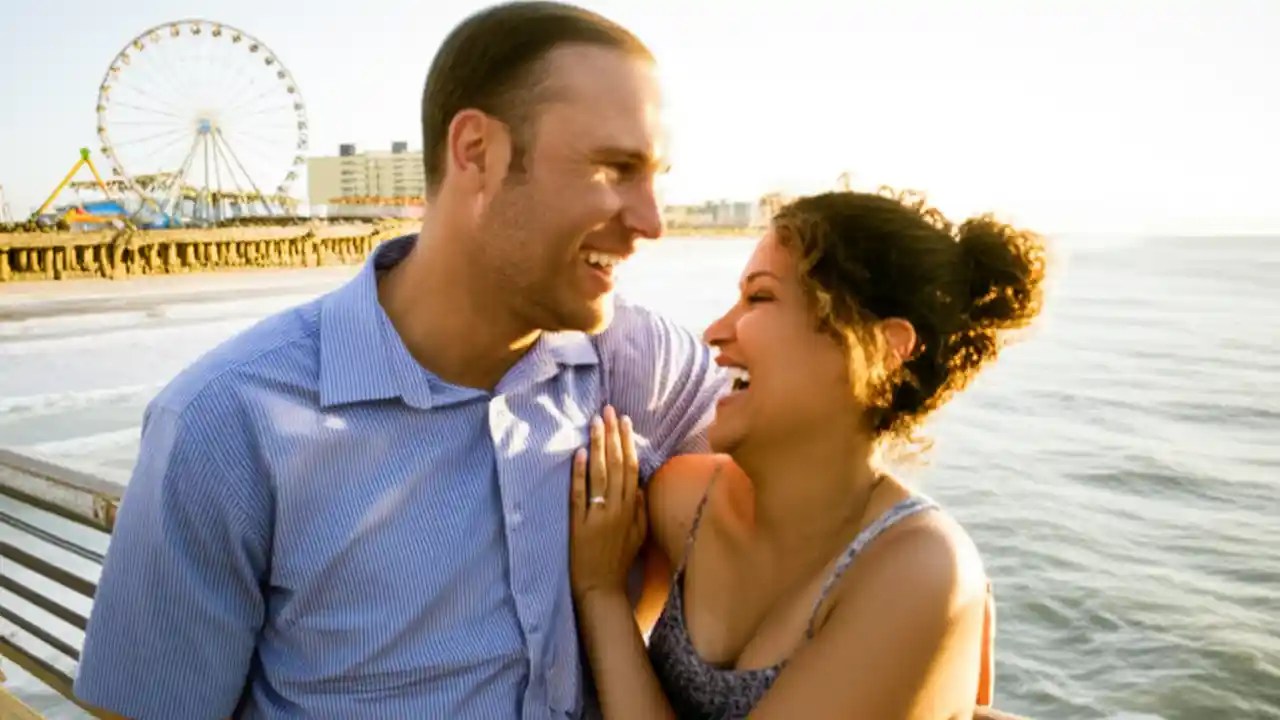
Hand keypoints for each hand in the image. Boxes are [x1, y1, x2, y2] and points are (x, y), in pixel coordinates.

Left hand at [570, 405, 646, 602]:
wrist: (602, 589)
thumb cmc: (619, 562)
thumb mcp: (638, 535)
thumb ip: (640, 509)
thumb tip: (638, 484)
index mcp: (632, 509)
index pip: (632, 468)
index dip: (628, 443)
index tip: (625, 421)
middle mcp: (617, 508)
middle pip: (617, 465)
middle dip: (613, 435)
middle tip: (608, 410)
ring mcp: (598, 515)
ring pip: (601, 474)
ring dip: (599, 445)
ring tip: (596, 422)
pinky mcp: (580, 524)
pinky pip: (581, 494)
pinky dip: (580, 472)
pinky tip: (580, 452)